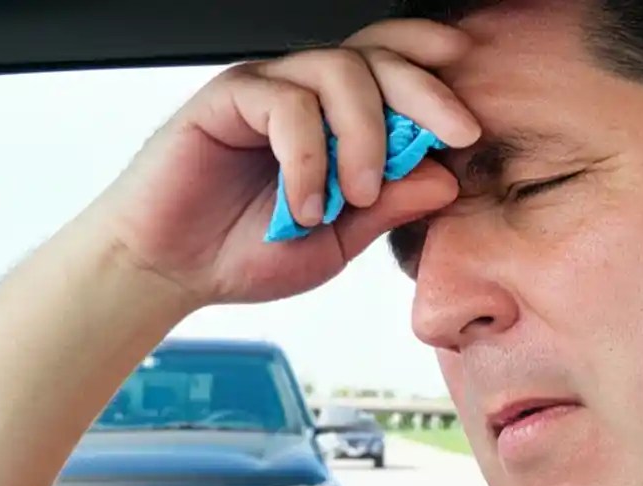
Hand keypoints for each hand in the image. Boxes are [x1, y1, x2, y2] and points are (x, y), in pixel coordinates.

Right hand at [79, 19, 481, 306]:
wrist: (169, 272)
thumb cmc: (244, 253)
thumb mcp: (334, 241)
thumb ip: (386, 209)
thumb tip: (447, 178)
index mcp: (334, 119)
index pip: (393, 71)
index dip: (434, 73)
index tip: (473, 115)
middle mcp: (304, 94)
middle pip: (378, 56)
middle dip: (427, 90)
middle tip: (459, 134)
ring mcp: (266, 90)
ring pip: (338, 71)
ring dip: (364, 134)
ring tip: (354, 196)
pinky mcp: (227, 98)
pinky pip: (286, 103)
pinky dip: (306, 157)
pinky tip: (299, 205)